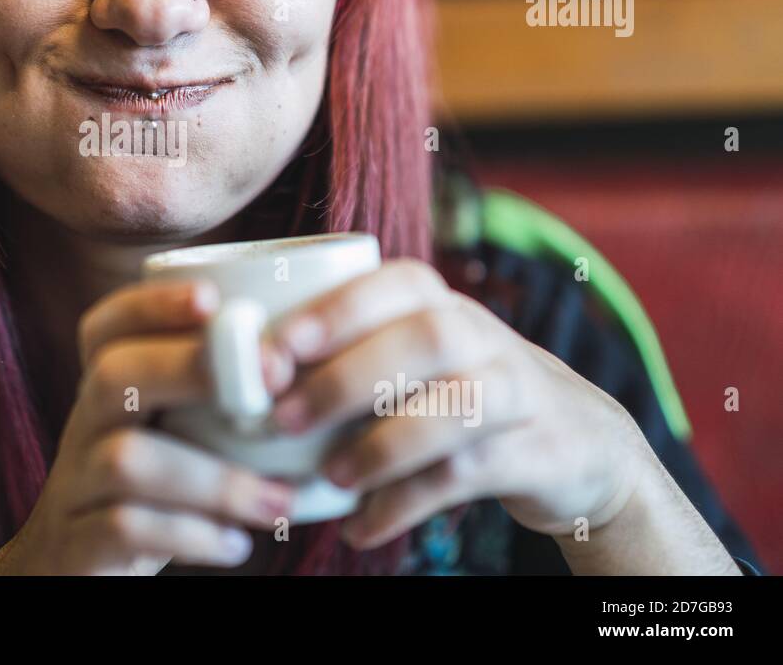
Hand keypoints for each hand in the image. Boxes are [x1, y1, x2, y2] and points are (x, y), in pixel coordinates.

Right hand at [0, 279, 296, 574]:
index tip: (213, 298)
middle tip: (274, 378)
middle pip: (112, 374)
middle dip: (191, 368)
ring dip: (214, 478)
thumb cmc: (153, 496)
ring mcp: (74, 486)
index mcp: (105, 391)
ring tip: (279, 502)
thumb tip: (314, 364)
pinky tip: (236, 545)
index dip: (151, 304)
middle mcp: (82, 426)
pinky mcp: (78, 543)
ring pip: (125, 459)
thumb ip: (218, 402)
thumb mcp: (173, 437)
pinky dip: (191, 536)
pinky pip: (124, 528)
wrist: (73, 574)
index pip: (106, 326)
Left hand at [263, 259, 653, 549]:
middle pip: (427, 338)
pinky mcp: (536, 451)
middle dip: (347, 377)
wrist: (575, 439)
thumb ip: (345, 354)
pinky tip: (360, 528)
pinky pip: (469, 474)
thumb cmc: (450, 390)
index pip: (395, 283)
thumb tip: (236, 380)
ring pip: (458, 406)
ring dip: (383, 445)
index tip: (274, 349)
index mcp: (440, 301)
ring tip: (328, 478)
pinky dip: (407, 503)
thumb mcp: (409, 355)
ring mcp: (517, 391)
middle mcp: (483, 335)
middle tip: (282, 418)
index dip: (335, 311)